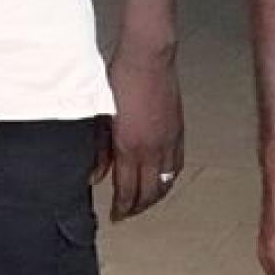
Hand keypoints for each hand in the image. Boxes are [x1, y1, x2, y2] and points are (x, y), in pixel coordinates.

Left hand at [103, 48, 184, 220]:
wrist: (148, 57)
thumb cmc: (120, 79)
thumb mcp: (101, 115)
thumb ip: (99, 148)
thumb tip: (96, 175)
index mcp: (130, 147)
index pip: (128, 190)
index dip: (122, 208)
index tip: (116, 216)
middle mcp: (153, 149)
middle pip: (149, 193)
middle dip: (137, 208)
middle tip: (127, 214)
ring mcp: (169, 142)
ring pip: (166, 183)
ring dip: (155, 198)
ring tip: (143, 203)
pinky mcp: (178, 132)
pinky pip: (177, 166)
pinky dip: (169, 180)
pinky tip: (162, 181)